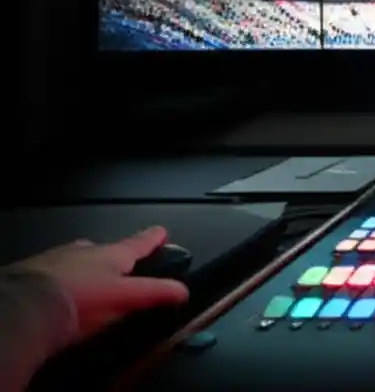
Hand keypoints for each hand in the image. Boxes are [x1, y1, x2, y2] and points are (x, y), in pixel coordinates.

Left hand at [13, 226, 188, 343]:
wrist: (28, 307)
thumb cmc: (83, 299)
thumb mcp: (125, 297)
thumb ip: (155, 292)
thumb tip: (184, 290)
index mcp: (110, 255)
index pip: (137, 243)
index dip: (151, 239)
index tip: (161, 231)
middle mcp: (83, 251)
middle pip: (102, 250)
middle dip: (111, 255)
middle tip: (116, 263)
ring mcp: (56, 260)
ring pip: (75, 259)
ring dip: (82, 266)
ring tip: (85, 280)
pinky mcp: (32, 275)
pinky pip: (52, 272)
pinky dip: (59, 279)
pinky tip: (58, 293)